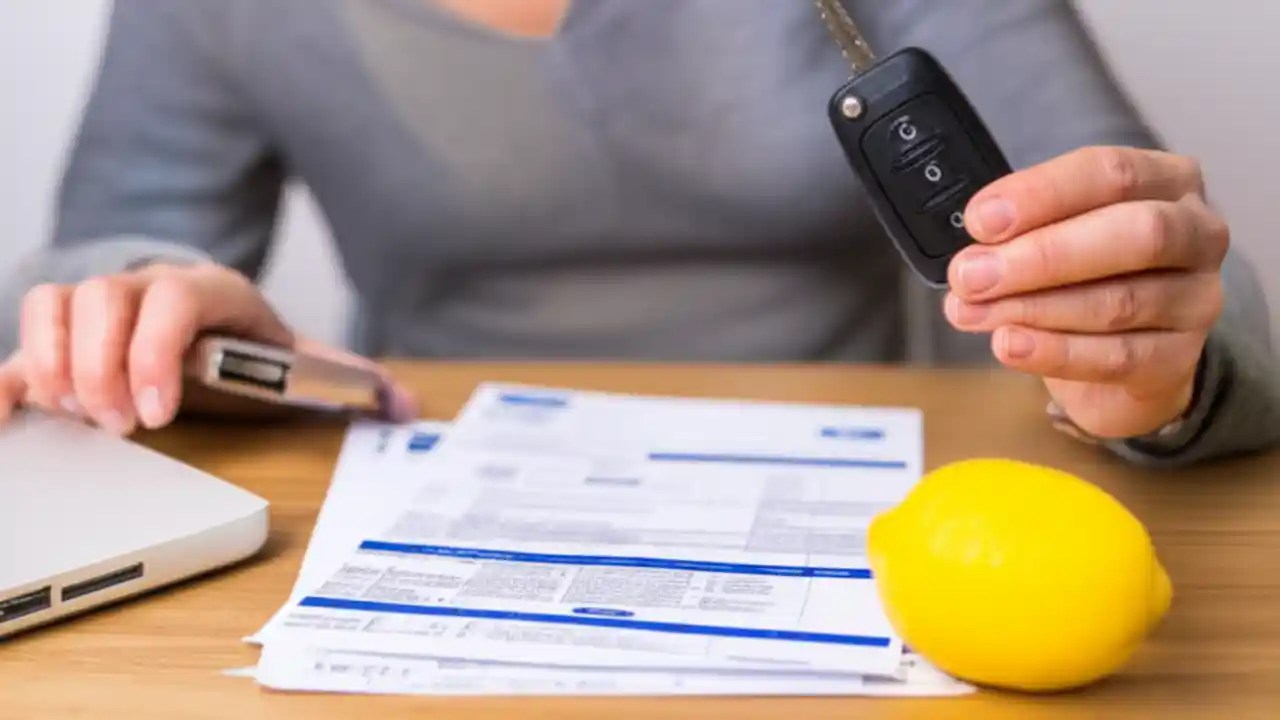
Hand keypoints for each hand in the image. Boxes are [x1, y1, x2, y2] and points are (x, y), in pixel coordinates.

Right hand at [0, 262, 417, 431]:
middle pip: (104, 299)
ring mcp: (101, 305)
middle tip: (123, 425)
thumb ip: (345, 378)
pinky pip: (22, 335)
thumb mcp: (295, 357)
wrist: (206, 318)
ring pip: (56, 304)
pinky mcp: (64, 334)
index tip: (159, 413)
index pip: (175, 298)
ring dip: (55, 364)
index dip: (157, 349)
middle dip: (104, 366)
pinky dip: (10, 371)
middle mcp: (149, 285)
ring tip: (80, 417)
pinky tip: (8, 413)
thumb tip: (408, 406)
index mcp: (212, 290)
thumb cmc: (248, 344)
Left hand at [944, 146, 1228, 438]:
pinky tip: (1009, 345)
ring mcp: (1197, 300)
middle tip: (972, 275)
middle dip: (1042, 255)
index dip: (1041, 194)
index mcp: (1166, 181)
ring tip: (973, 313)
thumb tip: (971, 251)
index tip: (980, 220)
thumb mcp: (1056, 235)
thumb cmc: (1085, 277)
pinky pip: (1118, 357)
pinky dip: (1055, 352)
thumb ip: (1022, 231)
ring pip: (1120, 302)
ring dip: (1034, 308)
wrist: (1121, 362)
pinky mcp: (1180, 360)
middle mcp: (1197, 234)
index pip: (1111, 173)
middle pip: (1134, 235)